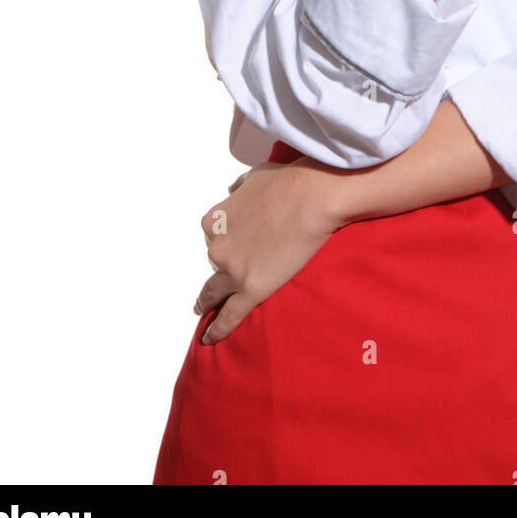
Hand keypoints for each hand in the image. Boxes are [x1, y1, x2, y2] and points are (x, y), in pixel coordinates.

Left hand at [194, 157, 341, 344]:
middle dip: (224, 266)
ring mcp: (233, 270)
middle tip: (226, 277)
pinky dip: (217, 329)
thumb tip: (232, 192)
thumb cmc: (287, 182)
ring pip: (213, 292)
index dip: (227, 240)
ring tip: (204, 313)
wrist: (312, 196)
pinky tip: (209, 339)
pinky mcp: (252, 289)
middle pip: (216, 262)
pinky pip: (230, 315)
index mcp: (214, 220)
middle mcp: (217, 246)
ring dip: (207, 302)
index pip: (214, 236)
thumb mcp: (252, 177)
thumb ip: (238, 189)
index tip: (237, 244)